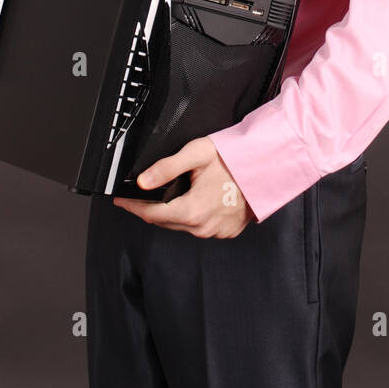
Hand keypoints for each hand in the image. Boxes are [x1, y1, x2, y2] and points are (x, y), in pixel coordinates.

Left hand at [113, 137, 254, 238]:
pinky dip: (193, 217)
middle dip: (150, 209)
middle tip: (142, 194)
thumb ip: (166, 168)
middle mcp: (203, 227)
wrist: (268, 166)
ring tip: (169, 194)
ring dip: (172, 213)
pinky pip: (201, 227)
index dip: (132, 206)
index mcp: (192, 211)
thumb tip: (142, 181)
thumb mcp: (196, 155)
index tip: (120, 200)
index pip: (151, 214)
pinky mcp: (227, 232)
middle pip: (165, 221)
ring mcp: (216, 232)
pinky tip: (195, 200)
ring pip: (183, 225)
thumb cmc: (236, 158)